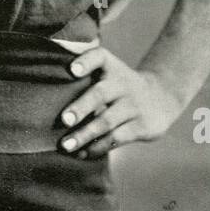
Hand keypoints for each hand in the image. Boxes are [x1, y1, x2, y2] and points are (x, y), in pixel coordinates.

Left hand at [58, 46, 182, 158]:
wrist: (162, 97)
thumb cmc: (119, 86)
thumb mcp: (110, 72)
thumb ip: (86, 76)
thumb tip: (47, 96)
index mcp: (112, 67)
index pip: (99, 57)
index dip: (85, 62)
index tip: (72, 70)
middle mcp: (123, 84)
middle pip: (100, 94)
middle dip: (81, 107)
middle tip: (64, 120)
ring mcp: (133, 106)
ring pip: (107, 121)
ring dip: (84, 134)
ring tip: (66, 145)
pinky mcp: (141, 126)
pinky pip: (116, 138)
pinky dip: (98, 147)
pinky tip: (82, 153)